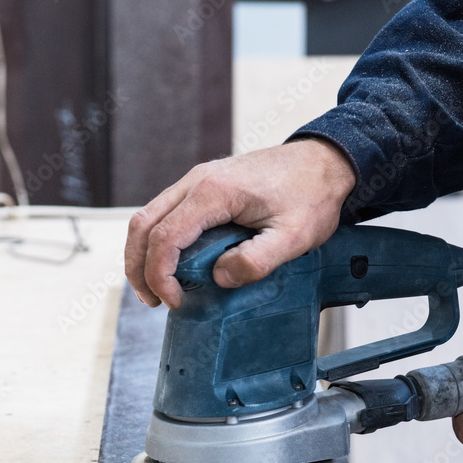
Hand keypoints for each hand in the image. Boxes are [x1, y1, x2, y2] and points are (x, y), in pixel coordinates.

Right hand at [125, 139, 355, 307]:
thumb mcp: (295, 237)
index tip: (174, 301)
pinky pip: (167, 213)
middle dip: (138, 267)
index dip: (160, 276)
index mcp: (214, 193)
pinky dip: (159, 240)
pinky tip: (173, 264)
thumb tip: (219, 278)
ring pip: (149, 216)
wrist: (324, 161)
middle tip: (152, 301)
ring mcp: (197, 180)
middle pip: (142, 224)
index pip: (165, 237)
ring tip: (157, 288)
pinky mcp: (204, 186)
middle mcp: (197, 181)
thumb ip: (257, 261)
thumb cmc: (311, 195)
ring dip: (144, 254)